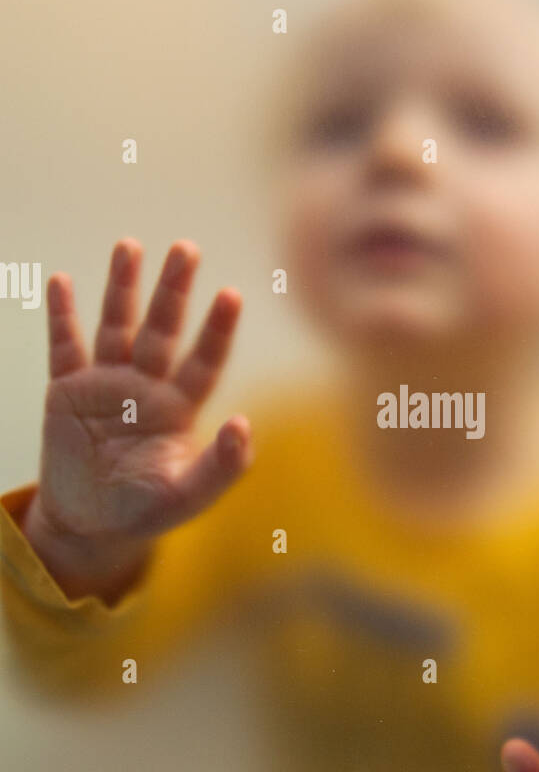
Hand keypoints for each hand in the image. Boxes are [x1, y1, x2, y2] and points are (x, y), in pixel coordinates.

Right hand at [26, 238, 251, 555]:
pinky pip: (64, 347)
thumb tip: (244, 426)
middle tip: (187, 248)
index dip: (217, 329)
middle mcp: (147, 385)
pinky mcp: (67, 390)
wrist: (91, 526)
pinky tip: (61, 282)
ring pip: (118, 325)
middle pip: (163, 328)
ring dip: (123, 287)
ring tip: (130, 245)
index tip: (231, 294)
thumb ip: (220, 467)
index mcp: (180, 407)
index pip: (204, 360)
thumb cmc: (146, 510)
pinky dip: (62, 316)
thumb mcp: (187, 496)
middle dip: (173, 289)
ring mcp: (107, 382)